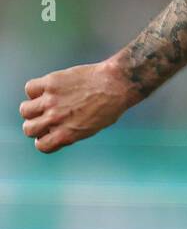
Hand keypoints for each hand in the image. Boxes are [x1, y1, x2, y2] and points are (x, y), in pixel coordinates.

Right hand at [19, 58, 136, 153]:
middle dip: (36, 125)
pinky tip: (49, 88)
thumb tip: (55, 132)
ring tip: (45, 102)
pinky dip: (36, 89)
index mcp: (68, 134)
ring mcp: (52, 100)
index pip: (42, 145)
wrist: (118, 83)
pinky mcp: (51, 82)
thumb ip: (71, 131)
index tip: (50, 133)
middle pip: (28, 129)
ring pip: (25, 110)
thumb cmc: (111, 105)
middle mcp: (56, 119)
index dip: (44, 140)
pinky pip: (30, 88)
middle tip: (46, 117)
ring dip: (33, 108)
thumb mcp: (92, 127)